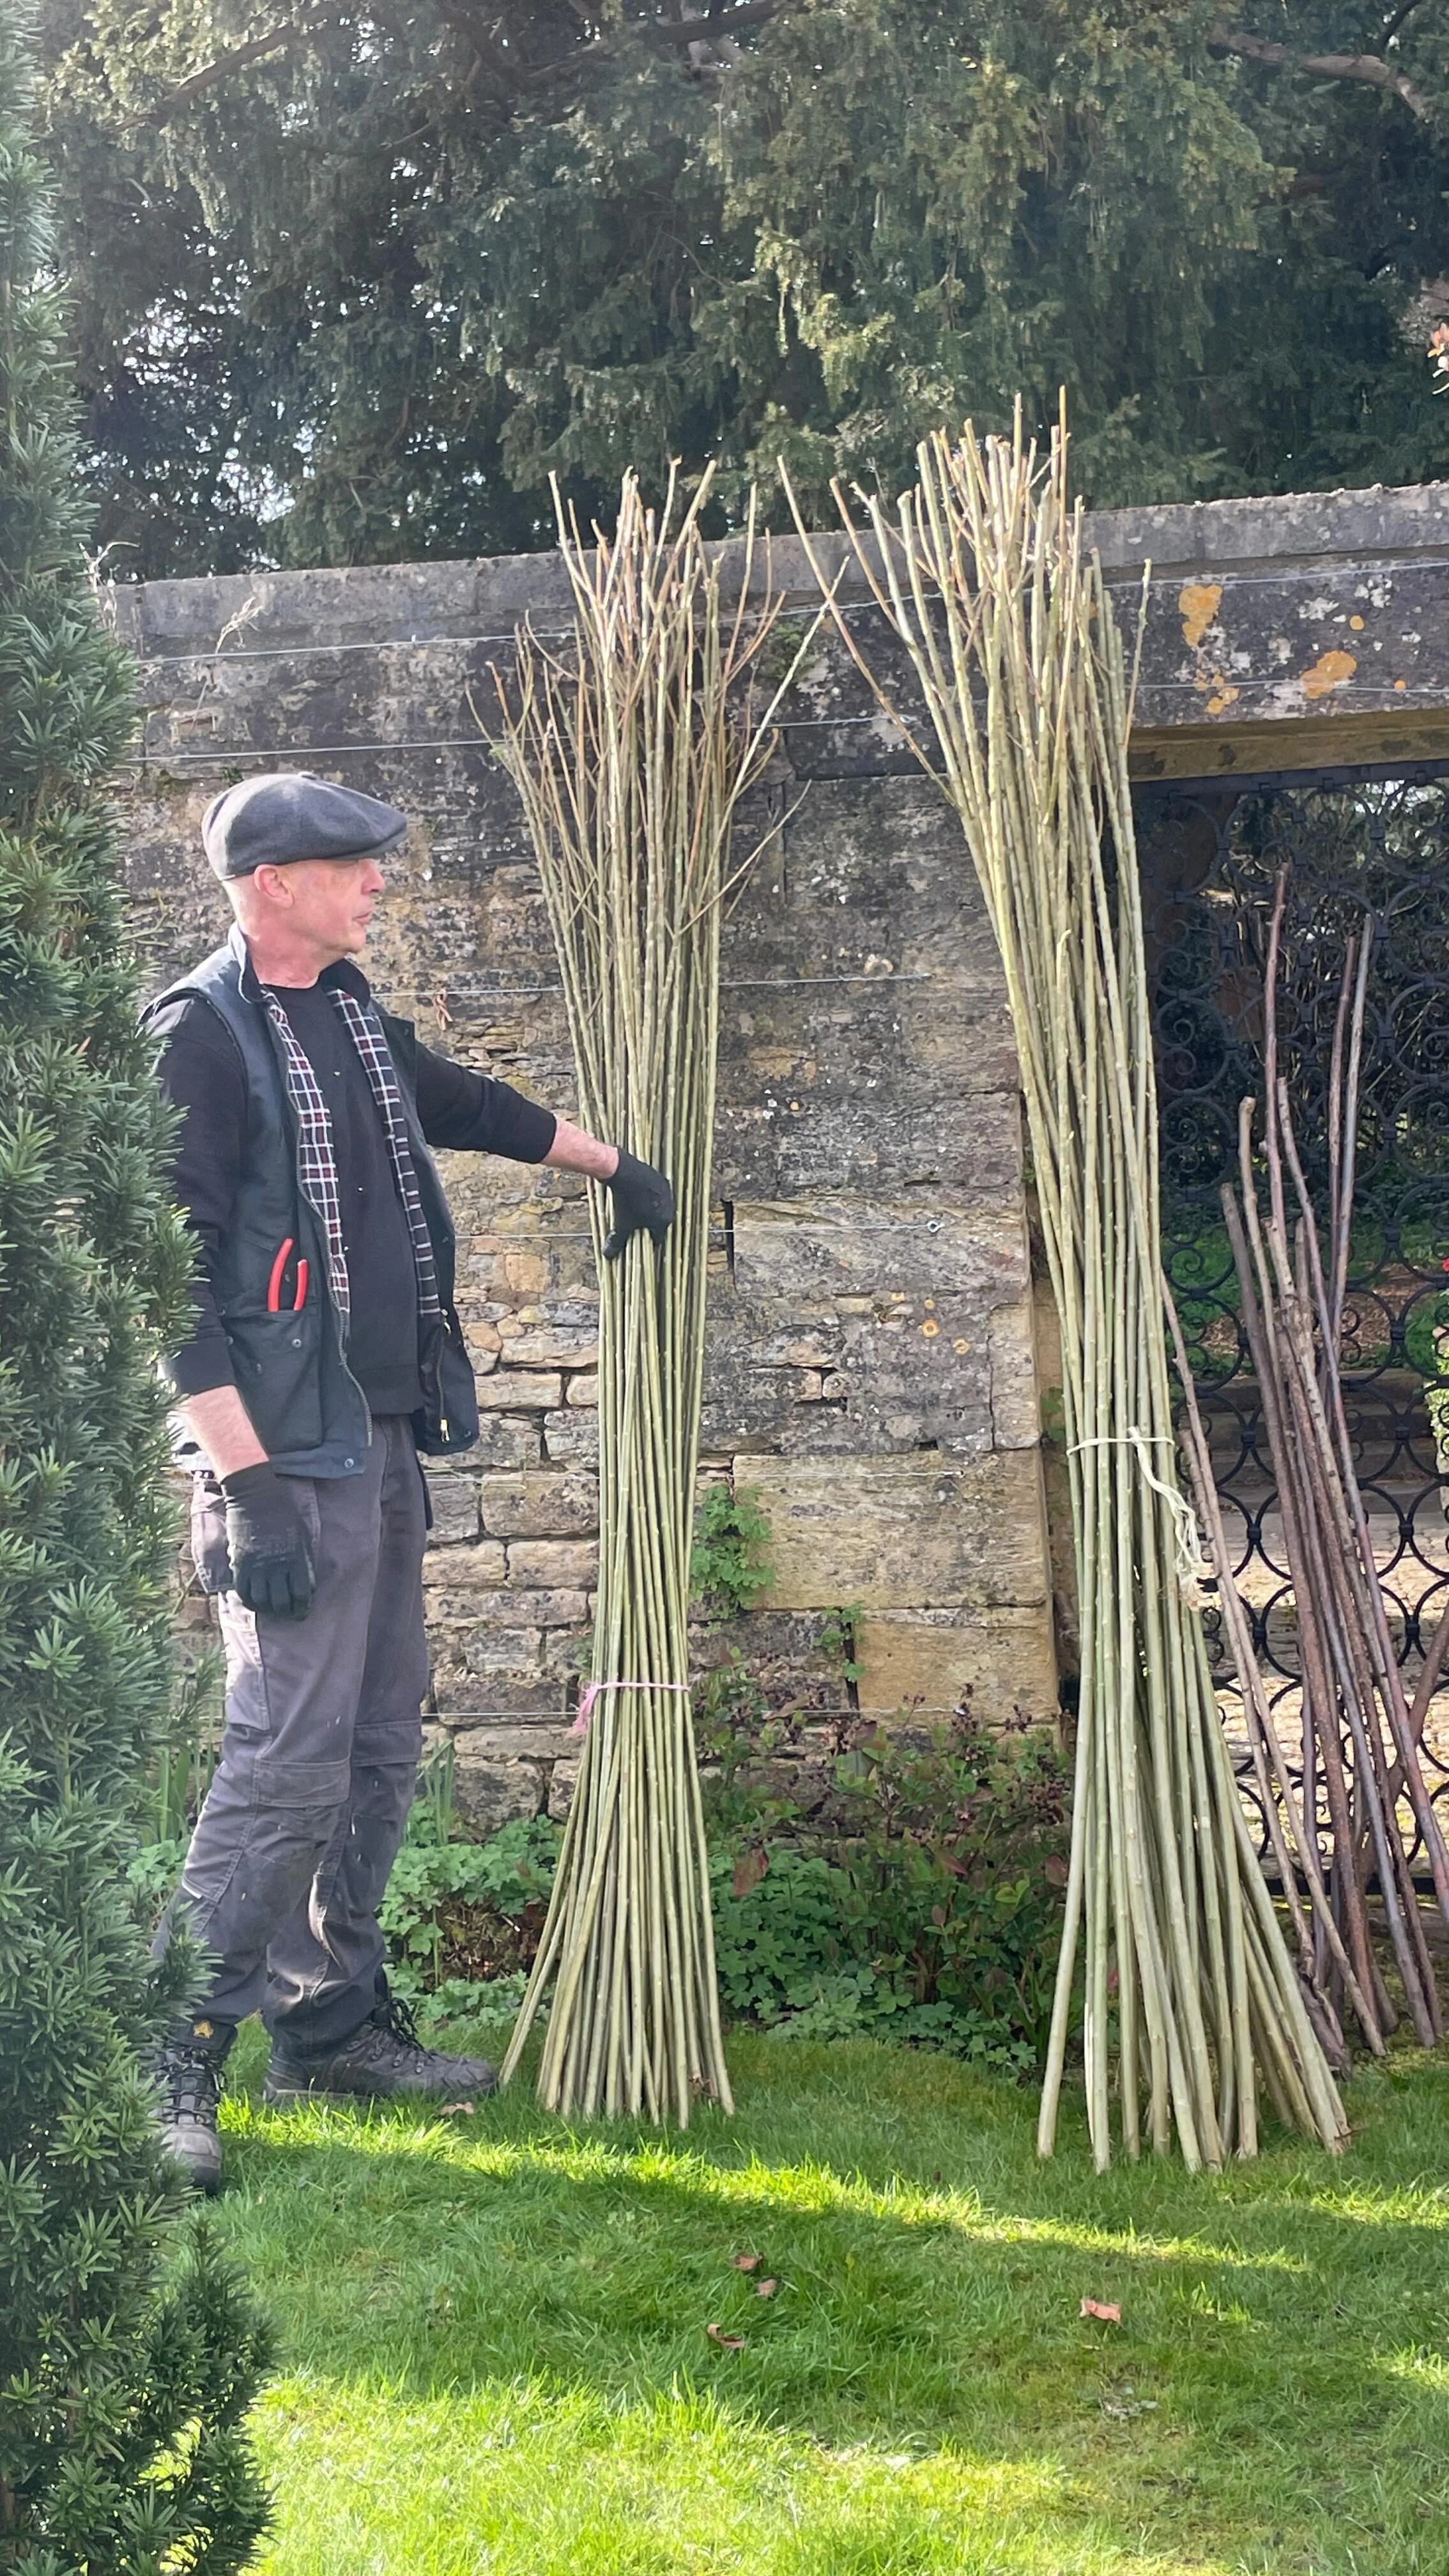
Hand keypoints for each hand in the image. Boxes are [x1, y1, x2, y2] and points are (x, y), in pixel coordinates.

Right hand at [220, 1463, 315, 1617]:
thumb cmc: (284, 1513)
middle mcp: (275, 1566)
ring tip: (272, 1608)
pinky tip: (255, 1601)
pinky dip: (249, 1601)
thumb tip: (306, 1583)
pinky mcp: (239, 1563)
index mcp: (295, 1558)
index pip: (300, 1594)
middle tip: (288, 1613)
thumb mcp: (303, 1534)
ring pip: (261, 1600)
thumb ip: (304, 1559)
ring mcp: (255, 1565)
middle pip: (280, 1602)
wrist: (255, 1496)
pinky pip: (243, 1591)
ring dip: (268, 1609)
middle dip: (286, 1612)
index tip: (302, 1611)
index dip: (302, 1607)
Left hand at [603, 1149, 674, 1259]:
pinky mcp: (660, 1180)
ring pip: (659, 1207)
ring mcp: (666, 1192)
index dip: (648, 1241)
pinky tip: (637, 1195)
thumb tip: (608, 1255)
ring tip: (637, 1209)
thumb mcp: (621, 1224)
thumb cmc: (626, 1201)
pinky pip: (656, 1193)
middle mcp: (669, 1207)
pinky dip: (649, 1196)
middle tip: (637, 1225)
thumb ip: (617, 1241)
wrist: (625, 1173)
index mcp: (664, 1221)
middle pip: (660, 1222)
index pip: (659, 1237)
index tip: (640, 1241)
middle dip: (650, 1225)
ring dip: (651, 1210)